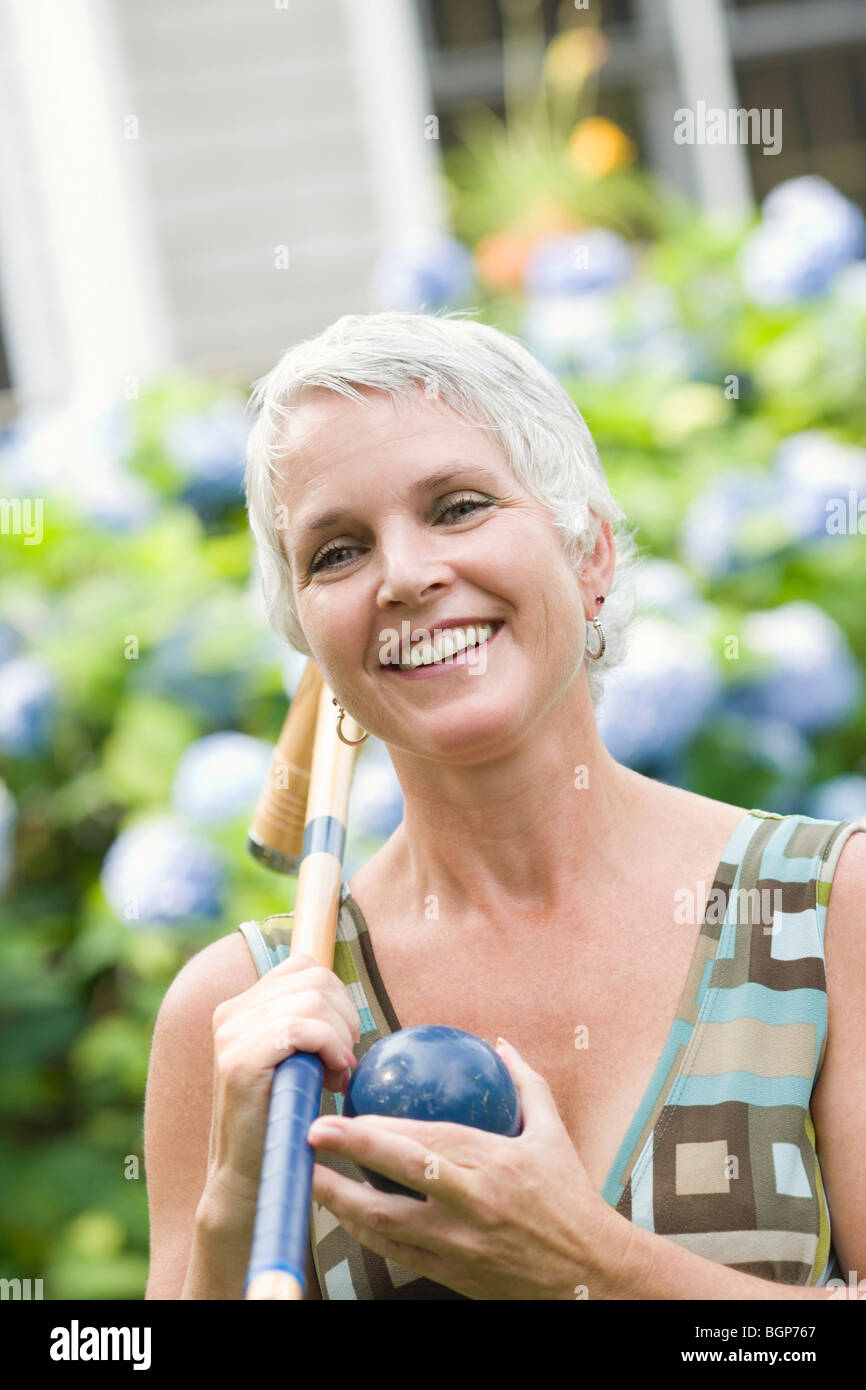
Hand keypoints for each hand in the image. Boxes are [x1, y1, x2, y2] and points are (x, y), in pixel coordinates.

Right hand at [206, 952, 360, 1195]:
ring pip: (314, 1000)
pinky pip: (303, 1027)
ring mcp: (232, 1033)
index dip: (336, 998)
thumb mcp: (296, 1058)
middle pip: (316, 979)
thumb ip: (307, 1021)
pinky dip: (330, 1048)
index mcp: (242, 1006)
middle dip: (344, 1018)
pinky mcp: (241, 1059)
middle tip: (342, 1062)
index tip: (340, 1041)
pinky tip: (332, 1076)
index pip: (305, 966)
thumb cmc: (284, 1117)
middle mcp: (232, 1012)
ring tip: (335, 1075)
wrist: (251, 1175)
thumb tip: (343, 994)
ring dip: (339, 1038)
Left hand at [308, 1038, 631, 1299]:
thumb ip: (526, 1084)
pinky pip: (396, 1254)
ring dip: (341, 1200)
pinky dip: (365, 1233)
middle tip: (309, 1133)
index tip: (343, 1109)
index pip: (425, 1139)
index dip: (378, 1126)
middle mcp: (472, 1204)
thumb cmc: (570, 1198)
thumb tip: (500, 1044)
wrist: (588, 1275)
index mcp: (495, 1163)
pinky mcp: (452, 1274)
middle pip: (399, 1174)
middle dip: (348, 1152)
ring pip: (386, 1223)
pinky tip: (343, 1214)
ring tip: (307, 1178)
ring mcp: (459, 1244)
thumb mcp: (553, 1134)